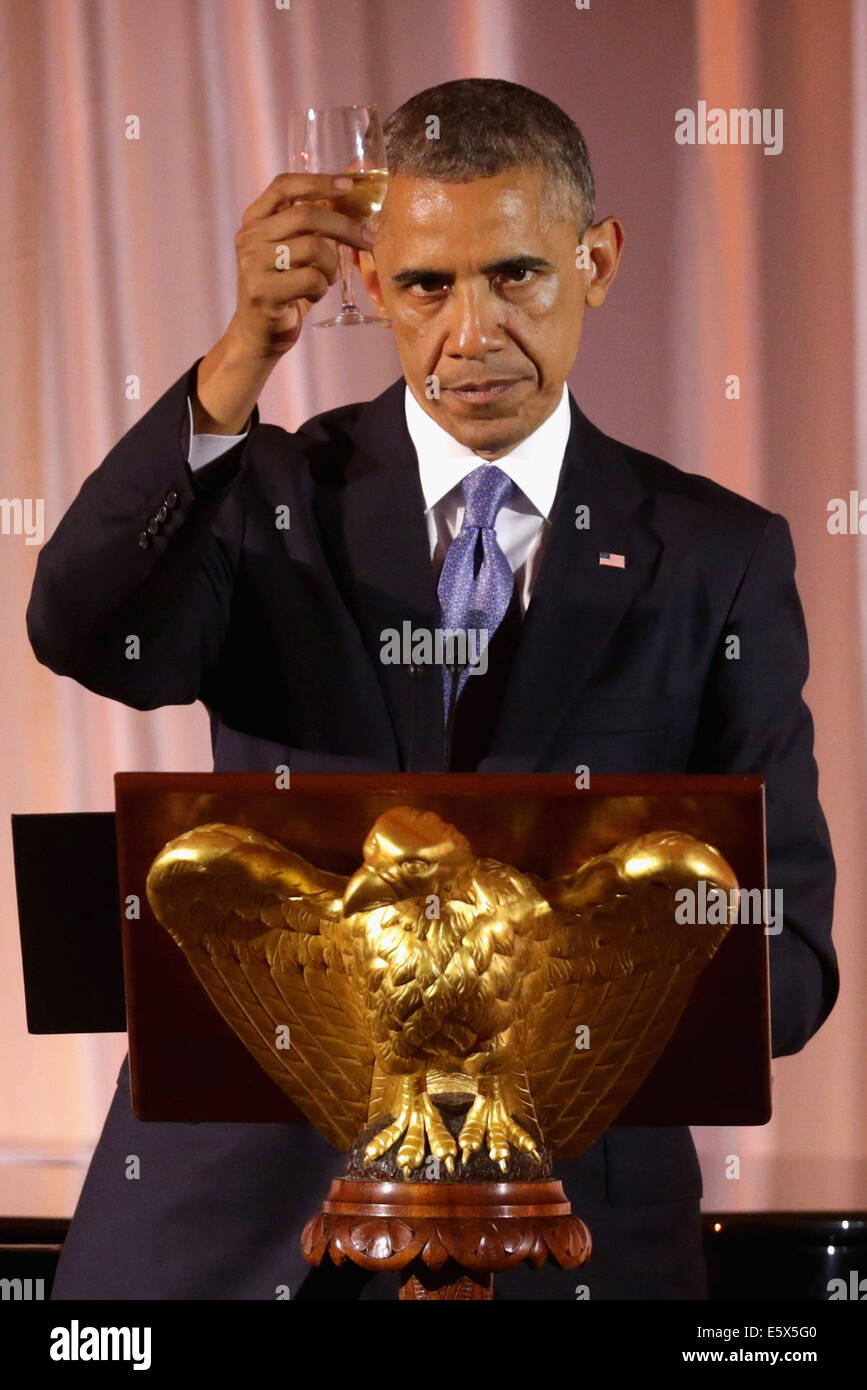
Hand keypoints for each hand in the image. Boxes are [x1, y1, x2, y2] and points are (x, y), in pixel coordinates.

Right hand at [228, 172, 374, 357]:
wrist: (258, 334)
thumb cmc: (285, 288)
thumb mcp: (295, 250)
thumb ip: (313, 223)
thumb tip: (351, 186)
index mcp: (255, 220)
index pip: (284, 186)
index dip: (318, 181)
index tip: (349, 185)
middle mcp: (249, 237)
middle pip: (306, 215)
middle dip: (345, 227)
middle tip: (367, 241)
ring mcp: (252, 264)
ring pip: (313, 248)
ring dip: (331, 266)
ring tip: (326, 278)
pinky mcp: (262, 291)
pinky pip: (310, 279)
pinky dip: (321, 288)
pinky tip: (313, 295)